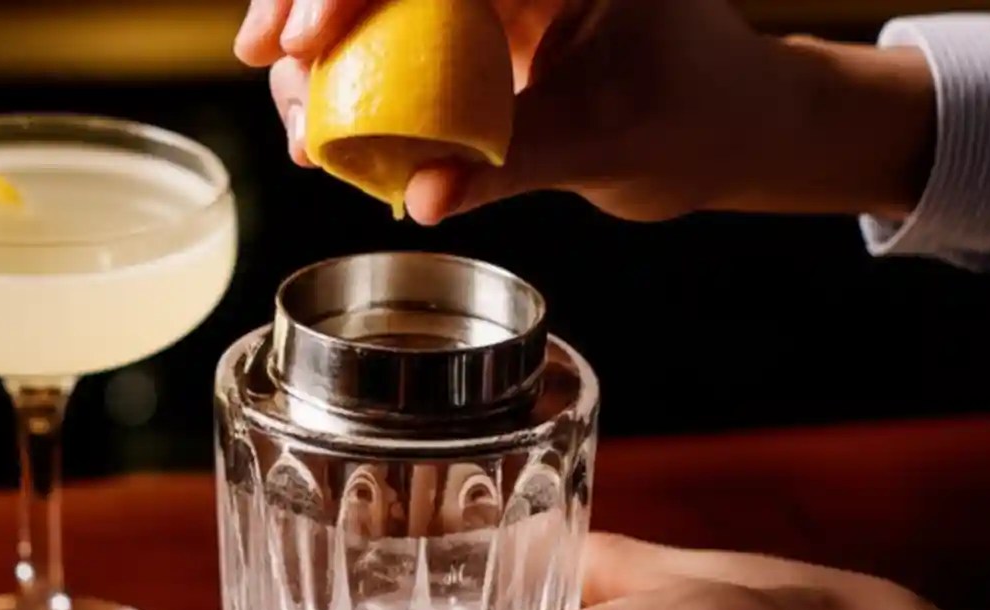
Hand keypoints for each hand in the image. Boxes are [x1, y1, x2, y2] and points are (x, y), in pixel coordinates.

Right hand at [234, 0, 933, 225]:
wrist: (723, 126)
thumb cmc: (693, 114)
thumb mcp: (609, 135)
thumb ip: (514, 161)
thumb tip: (420, 198)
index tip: (308, 36)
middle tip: (266, 58)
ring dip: (315, 43)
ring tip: (292, 114)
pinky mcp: (465, 31)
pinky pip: (385, 39)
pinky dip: (343, 78)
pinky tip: (316, 125)